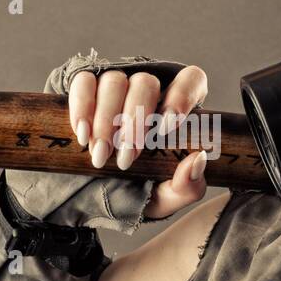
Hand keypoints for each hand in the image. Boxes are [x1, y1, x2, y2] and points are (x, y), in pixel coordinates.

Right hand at [67, 65, 209, 219]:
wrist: (94, 200)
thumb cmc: (138, 192)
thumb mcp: (167, 198)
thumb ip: (188, 186)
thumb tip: (197, 159)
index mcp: (177, 110)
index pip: (190, 80)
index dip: (181, 95)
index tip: (166, 127)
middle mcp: (148, 92)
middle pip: (146, 83)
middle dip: (134, 123)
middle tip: (125, 159)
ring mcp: (115, 87)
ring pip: (114, 81)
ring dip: (106, 120)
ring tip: (101, 155)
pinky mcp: (85, 89)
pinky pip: (84, 82)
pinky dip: (82, 107)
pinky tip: (83, 135)